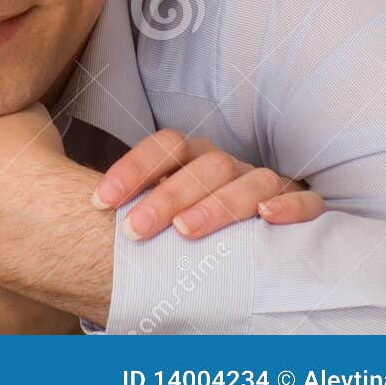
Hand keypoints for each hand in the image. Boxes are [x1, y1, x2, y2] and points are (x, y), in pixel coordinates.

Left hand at [90, 129, 324, 239]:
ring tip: (186, 232)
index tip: (99, 201)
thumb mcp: (164, 216)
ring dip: (217, 204)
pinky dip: (290, 206)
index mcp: (194, 158)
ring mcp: (267, 184)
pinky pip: (307, 201)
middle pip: (204, 164)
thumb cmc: (197, 226)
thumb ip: (135, 212)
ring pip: (250, 179)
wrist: (258, 239)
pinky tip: (268, 219)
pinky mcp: (303, 207)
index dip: (133, 168)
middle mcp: (229, 165)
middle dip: (167, 195)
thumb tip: (78, 219)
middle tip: (134, 230)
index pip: (166, 145)